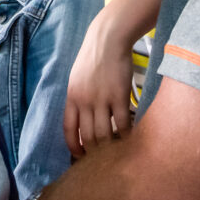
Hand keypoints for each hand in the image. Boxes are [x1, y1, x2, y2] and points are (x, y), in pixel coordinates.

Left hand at [64, 14, 137, 158]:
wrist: (107, 41)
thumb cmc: (92, 59)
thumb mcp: (77, 79)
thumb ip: (78, 99)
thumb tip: (83, 120)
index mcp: (71, 97)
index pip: (68, 129)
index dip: (73, 146)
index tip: (80, 156)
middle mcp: (84, 101)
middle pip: (88, 136)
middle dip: (94, 151)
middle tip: (103, 158)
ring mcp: (101, 99)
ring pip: (105, 134)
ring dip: (111, 146)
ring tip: (117, 151)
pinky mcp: (119, 96)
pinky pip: (123, 123)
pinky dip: (128, 134)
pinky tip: (132, 138)